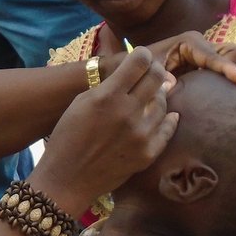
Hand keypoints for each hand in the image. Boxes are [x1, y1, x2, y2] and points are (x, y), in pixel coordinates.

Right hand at [32, 47, 178, 210]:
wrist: (67, 180)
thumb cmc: (67, 138)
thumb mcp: (81, 103)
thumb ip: (108, 86)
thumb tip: (136, 73)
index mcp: (107, 96)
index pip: (139, 61)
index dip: (143, 55)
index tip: (141, 57)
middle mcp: (127, 112)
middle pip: (157, 77)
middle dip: (155, 70)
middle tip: (150, 74)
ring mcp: (141, 134)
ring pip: (164, 102)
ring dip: (158, 96)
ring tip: (148, 99)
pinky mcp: (148, 153)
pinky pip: (168, 128)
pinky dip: (168, 119)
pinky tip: (167, 116)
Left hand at [141, 32, 235, 83]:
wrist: (139, 69)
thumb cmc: (142, 67)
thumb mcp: (147, 69)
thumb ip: (157, 75)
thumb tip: (172, 84)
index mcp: (189, 42)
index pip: (214, 56)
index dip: (228, 68)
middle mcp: (203, 46)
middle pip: (235, 52)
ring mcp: (209, 55)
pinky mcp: (210, 67)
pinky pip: (230, 70)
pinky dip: (233, 79)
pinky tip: (229, 96)